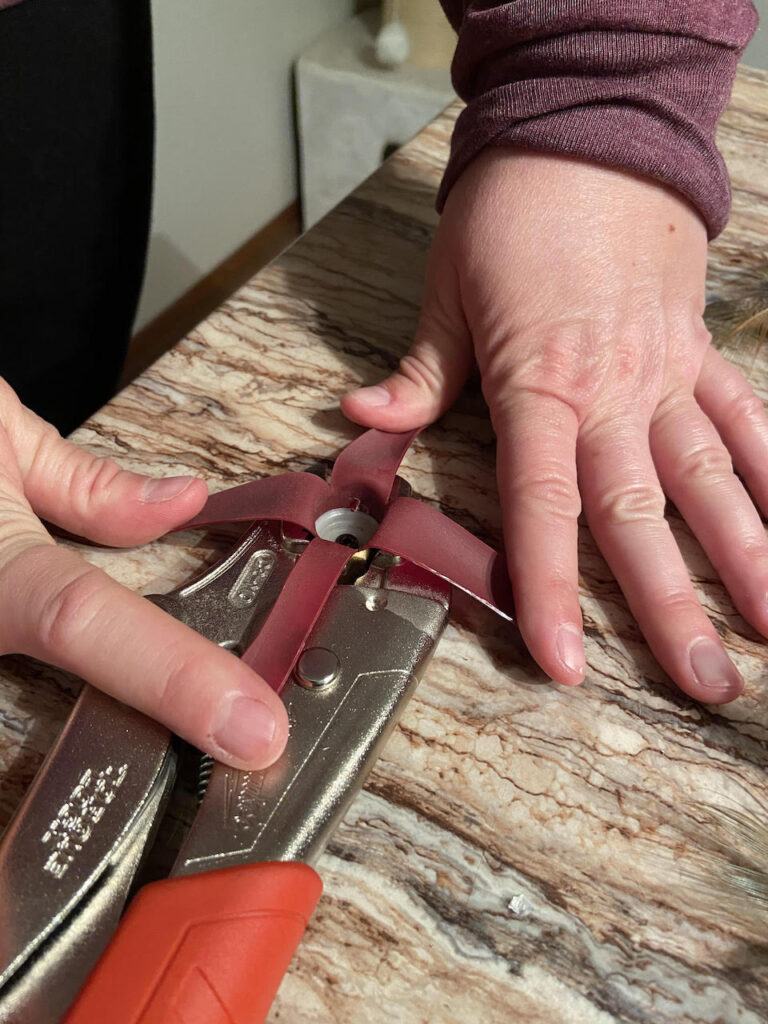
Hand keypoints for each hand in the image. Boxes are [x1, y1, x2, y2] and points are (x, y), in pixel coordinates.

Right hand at [0, 378, 287, 766]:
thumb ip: (88, 487)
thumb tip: (180, 504)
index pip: (89, 623)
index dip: (177, 681)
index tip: (252, 734)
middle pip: (5, 729)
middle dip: (92, 761)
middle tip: (189, 760)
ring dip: (21, 788)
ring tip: (91, 792)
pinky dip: (10, 727)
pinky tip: (13, 763)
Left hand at [342, 149, 767, 703]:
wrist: (585, 135)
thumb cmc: (507, 217)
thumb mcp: (445, 295)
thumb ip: (417, 374)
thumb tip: (361, 417)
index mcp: (537, 388)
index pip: (544, 508)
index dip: (551, 589)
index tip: (567, 662)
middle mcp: (611, 394)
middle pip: (640, 513)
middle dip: (672, 607)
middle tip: (707, 685)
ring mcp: (665, 374)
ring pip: (711, 477)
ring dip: (747, 556)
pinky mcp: (699, 350)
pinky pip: (747, 415)